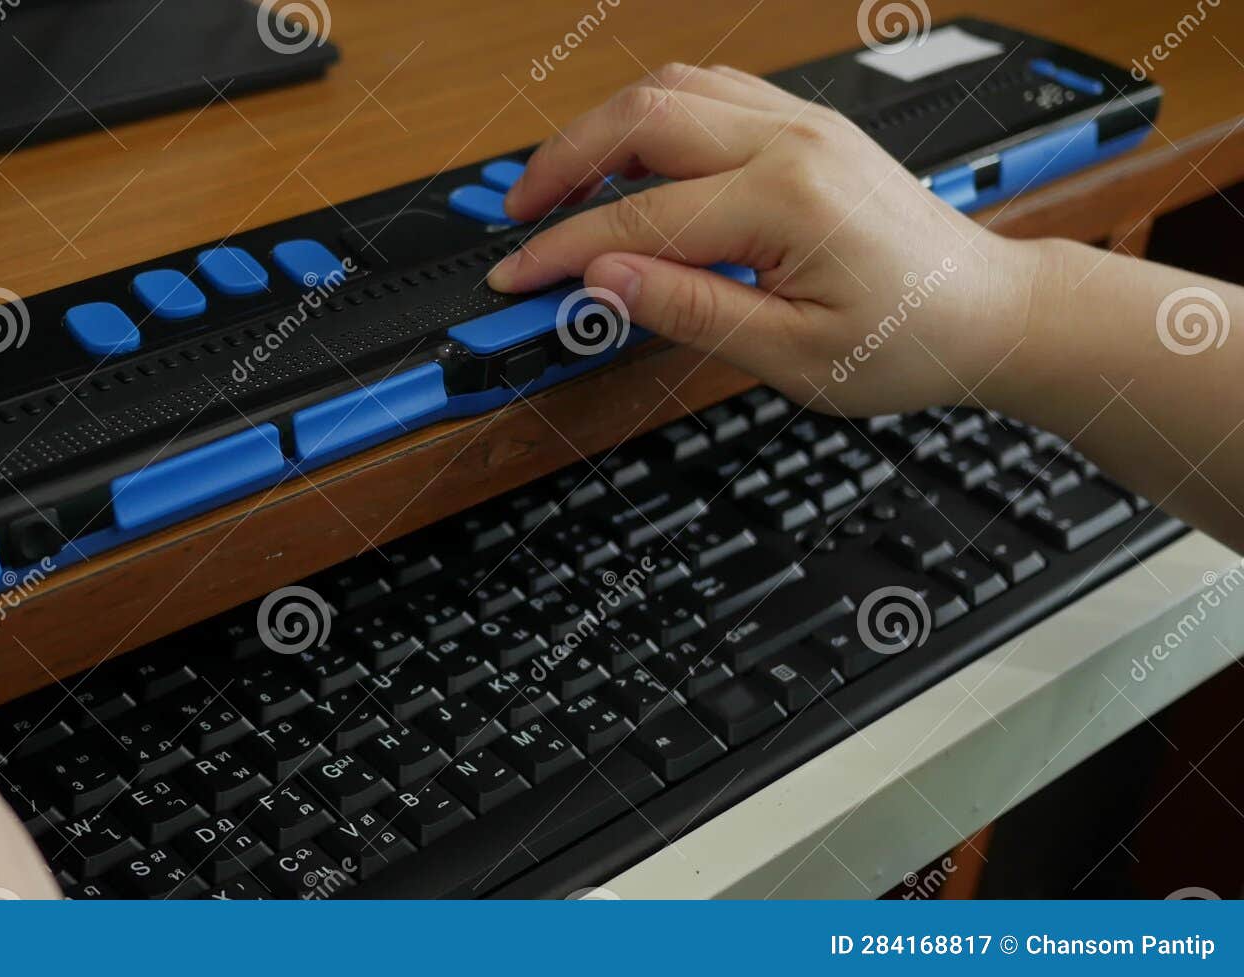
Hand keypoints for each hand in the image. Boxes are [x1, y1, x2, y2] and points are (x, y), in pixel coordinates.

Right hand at [487, 64, 1041, 415]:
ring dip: (602, 131)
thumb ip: (690, 311)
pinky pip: (709, 92)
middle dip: (562, 163)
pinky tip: (629, 161)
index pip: (639, 217)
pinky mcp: (804, 125)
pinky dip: (651, 119)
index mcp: (788, 200)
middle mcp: (793, 140)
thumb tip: (604, 281)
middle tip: (519, 215)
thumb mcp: (794, 355)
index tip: (518, 278)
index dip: (563, 250)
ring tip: (561, 187)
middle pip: (642, 118)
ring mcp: (801, 122)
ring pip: (671, 90)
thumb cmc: (910, 340)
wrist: (988, 310)